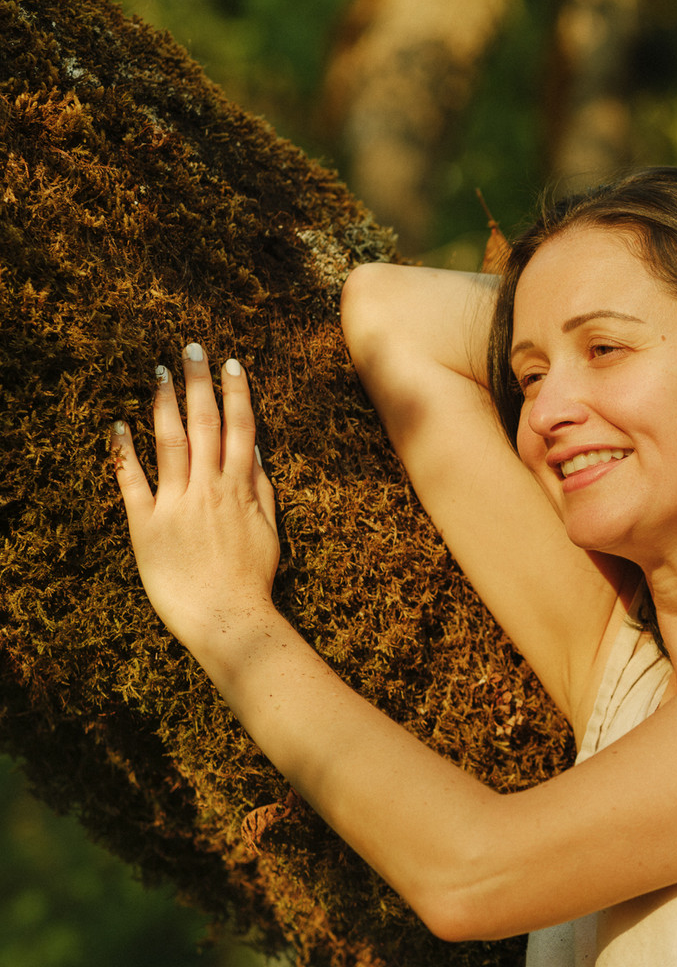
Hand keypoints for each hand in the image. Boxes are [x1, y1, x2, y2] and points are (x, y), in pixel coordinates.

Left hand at [113, 343, 280, 655]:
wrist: (230, 618)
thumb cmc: (252, 579)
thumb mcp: (269, 530)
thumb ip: (261, 487)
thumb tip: (254, 448)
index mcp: (241, 489)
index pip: (240, 429)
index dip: (236, 393)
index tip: (230, 364)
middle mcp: (210, 489)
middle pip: (205, 424)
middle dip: (199, 383)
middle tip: (191, 348)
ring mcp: (177, 505)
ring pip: (171, 442)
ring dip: (165, 403)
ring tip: (159, 372)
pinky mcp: (147, 525)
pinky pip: (132, 482)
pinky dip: (124, 451)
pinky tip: (117, 425)